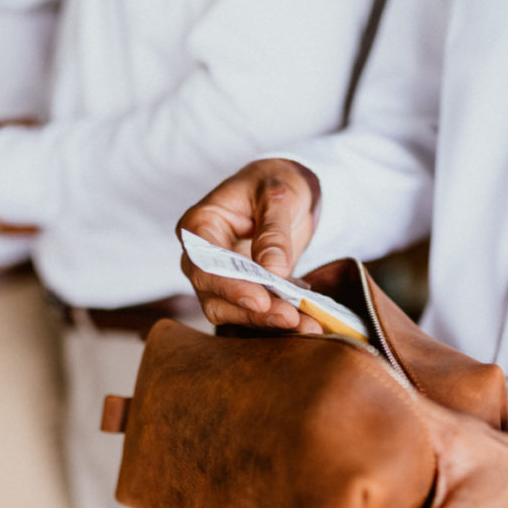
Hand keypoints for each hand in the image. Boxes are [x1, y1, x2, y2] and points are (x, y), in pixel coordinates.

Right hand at [178, 158, 323, 332]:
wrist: (286, 193)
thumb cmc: (274, 183)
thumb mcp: (278, 195)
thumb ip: (274, 231)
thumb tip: (274, 269)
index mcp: (199, 226)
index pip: (205, 264)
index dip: (230, 286)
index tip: (261, 299)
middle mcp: (203, 259)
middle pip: (214, 298)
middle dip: (253, 311)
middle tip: (291, 318)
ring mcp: (220, 279)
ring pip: (233, 313)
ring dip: (269, 322)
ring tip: (307, 325)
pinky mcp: (243, 293)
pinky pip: (256, 314)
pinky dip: (280, 319)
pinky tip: (307, 319)